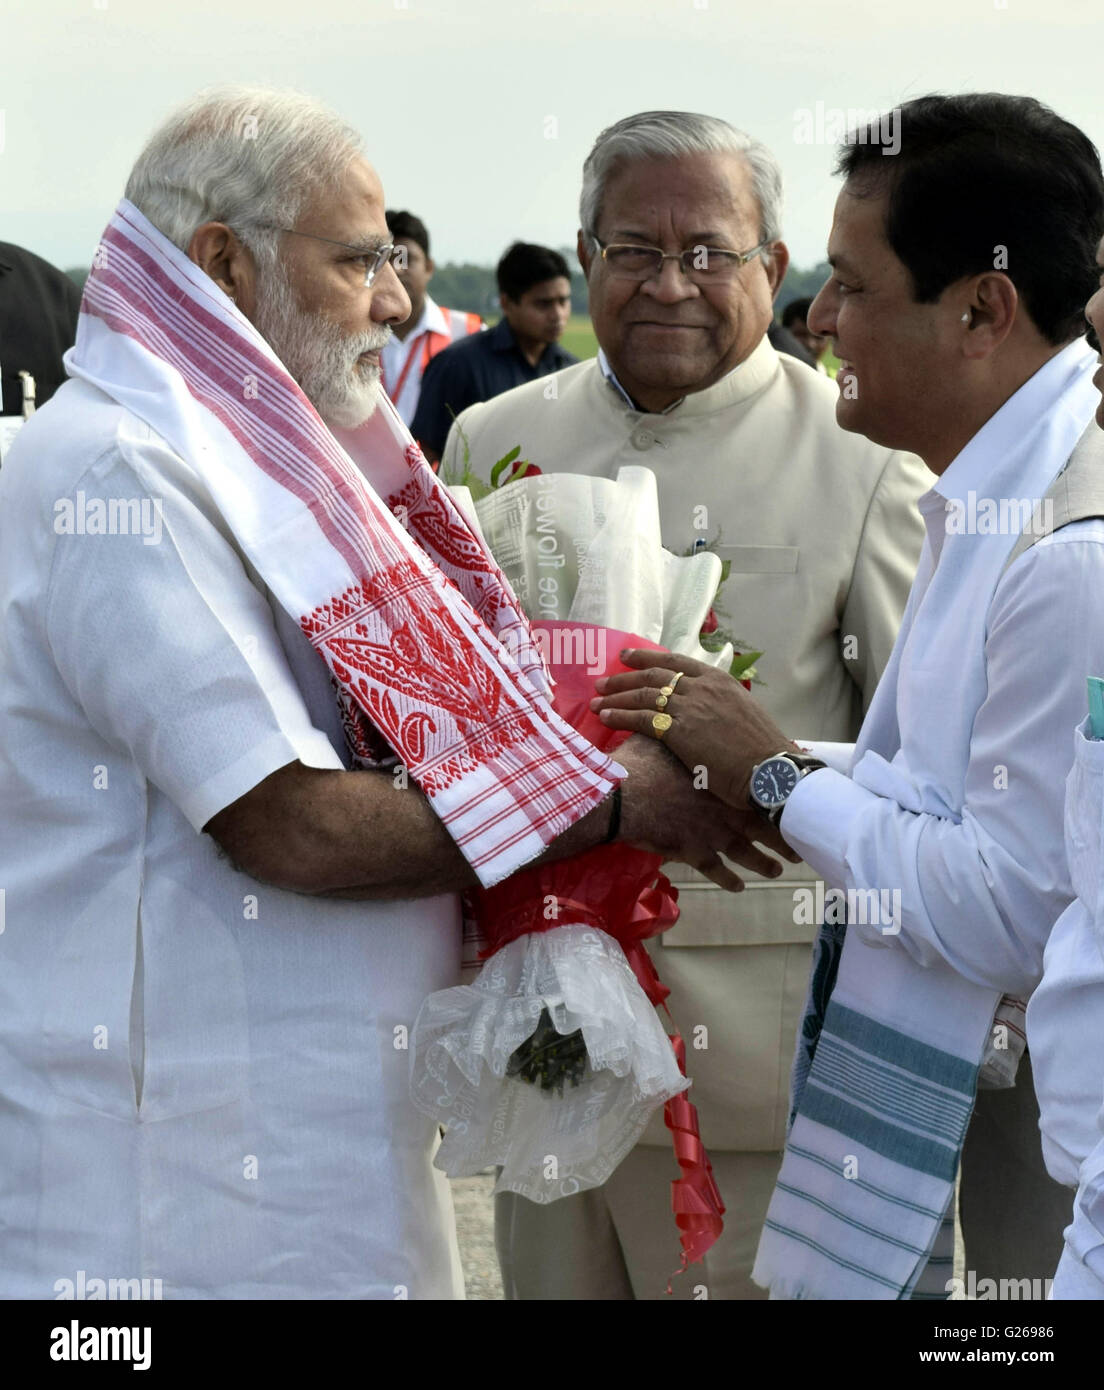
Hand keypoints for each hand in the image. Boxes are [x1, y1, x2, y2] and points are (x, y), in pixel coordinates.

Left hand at [593, 648, 801, 810]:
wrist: (769, 770)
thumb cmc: (762, 750)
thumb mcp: (745, 713)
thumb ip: (722, 706)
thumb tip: (709, 712)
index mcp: (719, 680)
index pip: (676, 661)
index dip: (647, 657)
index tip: (627, 656)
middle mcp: (701, 687)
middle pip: (653, 675)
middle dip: (623, 678)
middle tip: (603, 681)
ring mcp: (689, 707)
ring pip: (643, 696)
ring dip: (615, 697)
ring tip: (596, 701)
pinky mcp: (678, 730)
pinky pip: (641, 719)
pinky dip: (620, 716)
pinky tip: (605, 718)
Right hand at [614, 735, 799, 891]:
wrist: (625, 794)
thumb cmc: (643, 763)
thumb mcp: (663, 739)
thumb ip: (676, 734)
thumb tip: (670, 717)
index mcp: (721, 780)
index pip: (759, 790)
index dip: (779, 798)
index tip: (797, 804)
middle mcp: (724, 808)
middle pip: (761, 825)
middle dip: (782, 837)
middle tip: (799, 847)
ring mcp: (712, 832)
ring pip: (745, 852)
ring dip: (762, 863)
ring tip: (776, 871)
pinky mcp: (694, 852)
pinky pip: (716, 870)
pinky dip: (728, 880)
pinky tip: (738, 887)